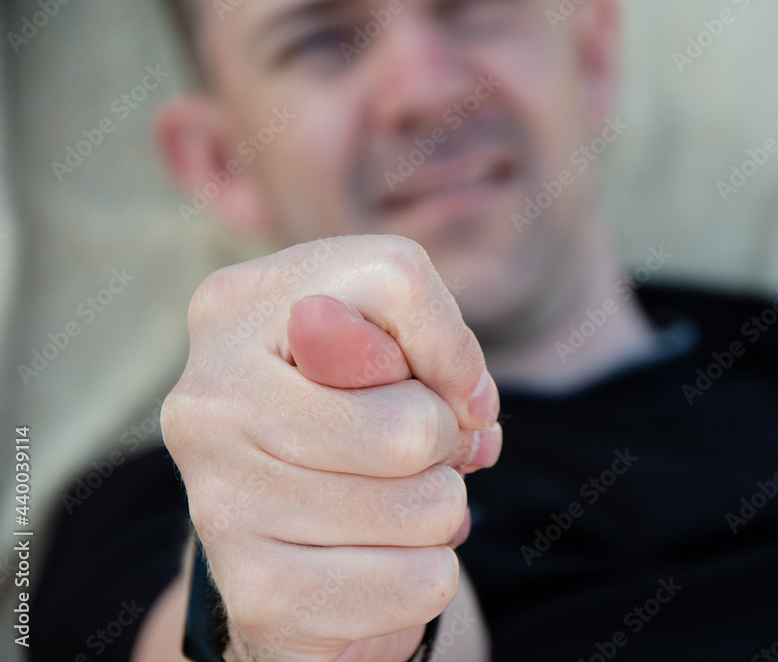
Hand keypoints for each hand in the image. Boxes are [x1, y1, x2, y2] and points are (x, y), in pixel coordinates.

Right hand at [161, 236, 500, 660]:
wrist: (288, 537)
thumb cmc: (355, 412)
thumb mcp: (388, 345)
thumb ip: (430, 341)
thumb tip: (465, 406)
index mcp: (237, 308)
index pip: (397, 280)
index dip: (452, 347)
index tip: (444, 384)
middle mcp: (206, 401)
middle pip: (413, 424)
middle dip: (447, 442)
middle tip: (416, 452)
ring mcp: (219, 503)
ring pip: (429, 508)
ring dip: (442, 510)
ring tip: (395, 504)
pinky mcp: (256, 596)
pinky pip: (420, 583)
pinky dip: (428, 574)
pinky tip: (382, 560)